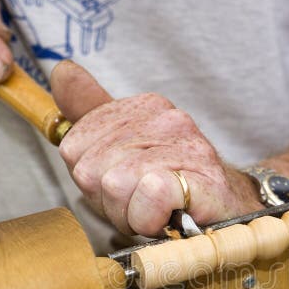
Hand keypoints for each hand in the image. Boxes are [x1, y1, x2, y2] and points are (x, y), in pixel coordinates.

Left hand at [51, 60, 261, 236]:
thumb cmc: (169, 188)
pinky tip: (167, 218)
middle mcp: (168, 119)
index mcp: (144, 108)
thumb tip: (62, 71)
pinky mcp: (204, 179)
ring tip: (156, 214)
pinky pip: (151, 194)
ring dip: (131, 215)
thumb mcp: (121, 150)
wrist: (226, 212)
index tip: (122, 188)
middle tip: (140, 206)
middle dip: (110, 202)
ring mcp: (188, 147)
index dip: (91, 183)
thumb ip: (90, 111)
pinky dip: (150, 218)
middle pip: (92, 171)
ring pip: (117, 184)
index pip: (74, 149)